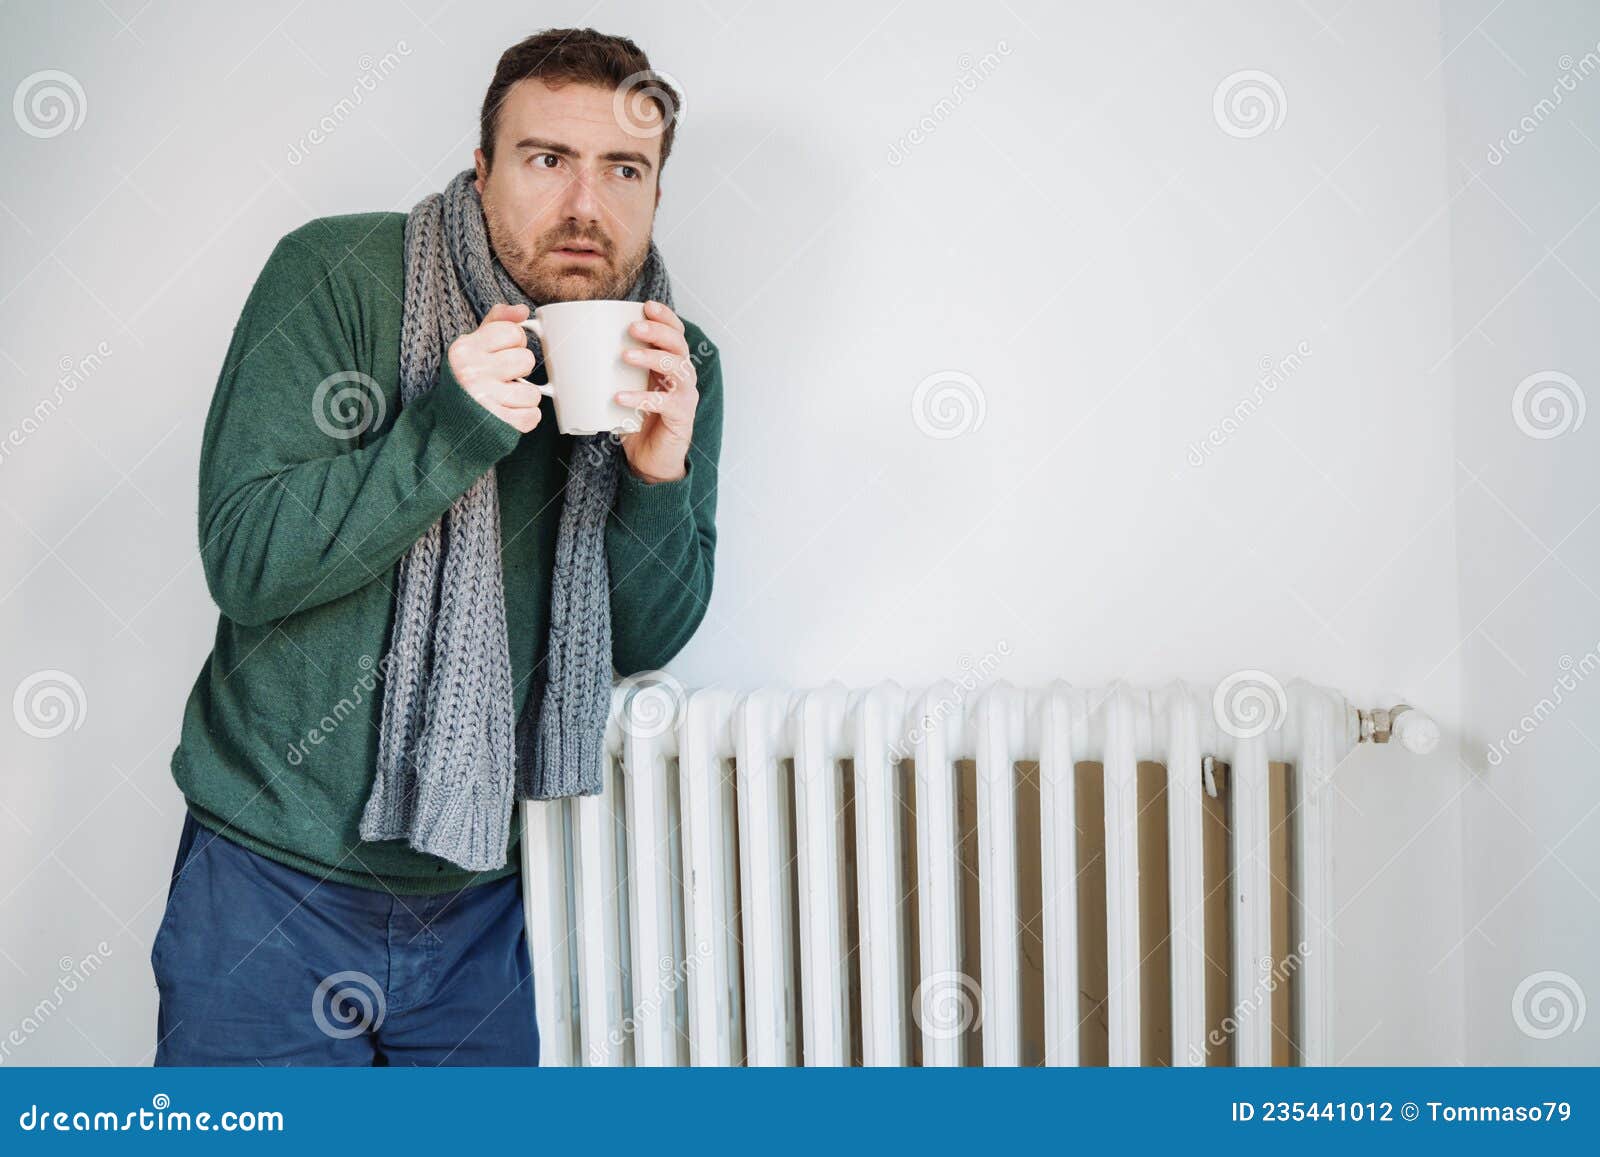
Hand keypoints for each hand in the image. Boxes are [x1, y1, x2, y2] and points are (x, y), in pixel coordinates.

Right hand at [447, 303, 543, 432]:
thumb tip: (522, 310)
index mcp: (466, 349)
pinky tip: (509, 412)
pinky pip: (532, 416)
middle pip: (526, 360)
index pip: (513, 332)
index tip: (502, 351)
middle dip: (520, 369)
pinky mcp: (496, 425)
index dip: (514, 342)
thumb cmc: (468, 376)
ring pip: (532, 392)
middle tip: (504, 376)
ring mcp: (484, 400)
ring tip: (506, 396)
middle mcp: (472, 373)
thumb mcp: (475, 342)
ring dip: (524, 396)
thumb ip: (498, 321)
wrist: (449, 420)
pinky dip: (525, 417)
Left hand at [615, 300, 698, 482]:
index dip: (665, 316)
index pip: (675, 331)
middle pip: (678, 344)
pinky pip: (664, 403)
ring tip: (626, 356)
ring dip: (652, 357)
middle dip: (657, 331)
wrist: (650, 461)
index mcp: (670, 364)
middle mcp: (682, 376)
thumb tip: (563, 352)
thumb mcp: (622, 388)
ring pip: (677, 368)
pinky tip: (620, 397)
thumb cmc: (634, 421)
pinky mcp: (680, 417)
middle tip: (633, 328)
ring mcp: (684, 396)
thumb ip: (606, 370)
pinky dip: (641, 399)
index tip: (646, 305)